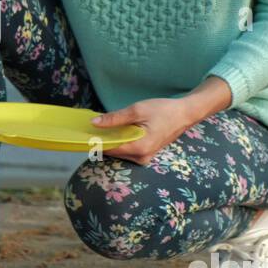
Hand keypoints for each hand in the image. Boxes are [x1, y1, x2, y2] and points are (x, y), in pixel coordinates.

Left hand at [90, 77, 232, 165]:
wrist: (184, 114)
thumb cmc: (163, 110)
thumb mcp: (137, 110)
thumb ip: (115, 118)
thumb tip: (94, 124)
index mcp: (138, 148)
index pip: (109, 149)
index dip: (95, 142)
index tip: (83, 135)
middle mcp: (141, 157)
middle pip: (113, 153)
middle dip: (101, 142)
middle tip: (90, 128)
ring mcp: (144, 157)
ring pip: (119, 152)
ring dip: (110, 142)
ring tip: (101, 128)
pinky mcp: (146, 153)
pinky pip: (127, 150)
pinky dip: (119, 142)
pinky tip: (114, 131)